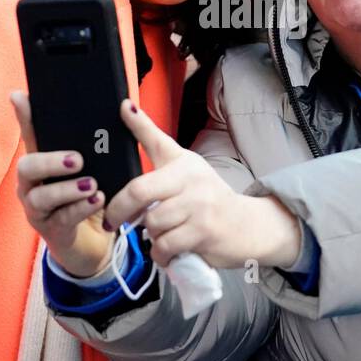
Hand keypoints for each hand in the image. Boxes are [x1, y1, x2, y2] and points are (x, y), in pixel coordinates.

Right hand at [10, 92, 114, 278]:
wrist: (94, 240)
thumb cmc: (90, 197)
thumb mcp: (93, 168)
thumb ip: (96, 145)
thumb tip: (120, 108)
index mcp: (42, 164)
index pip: (30, 136)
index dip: (24, 118)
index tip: (19, 96)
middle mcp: (33, 185)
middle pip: (26, 168)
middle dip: (49, 161)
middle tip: (78, 159)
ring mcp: (38, 209)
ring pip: (40, 197)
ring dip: (67, 189)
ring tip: (92, 184)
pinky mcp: (51, 231)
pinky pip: (61, 219)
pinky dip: (80, 209)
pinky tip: (97, 200)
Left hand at [103, 100, 301, 270]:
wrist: (247, 226)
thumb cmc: (209, 199)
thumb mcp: (186, 171)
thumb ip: (155, 148)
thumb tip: (127, 112)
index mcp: (183, 163)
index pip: (157, 140)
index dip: (138, 123)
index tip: (124, 107)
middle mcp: (191, 179)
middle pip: (139, 192)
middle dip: (118, 211)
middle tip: (112, 221)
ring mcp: (199, 206)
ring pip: (151, 224)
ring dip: (150, 236)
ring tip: (162, 233)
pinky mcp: (203, 232)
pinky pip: (165, 246)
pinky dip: (161, 253)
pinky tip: (168, 250)